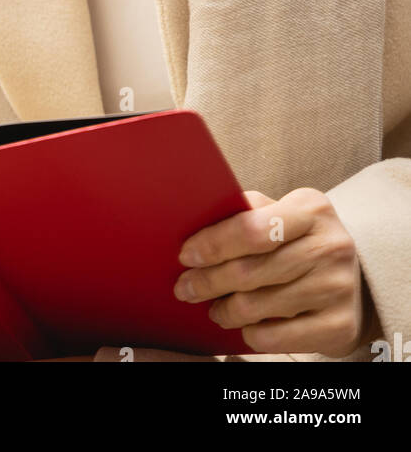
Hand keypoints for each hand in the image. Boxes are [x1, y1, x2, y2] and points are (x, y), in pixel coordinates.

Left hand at [173, 187, 373, 356]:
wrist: (359, 279)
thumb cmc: (304, 241)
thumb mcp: (286, 213)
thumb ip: (250, 211)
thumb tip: (199, 221)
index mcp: (312, 209)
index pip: (252, 227)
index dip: (214, 243)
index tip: (187, 255)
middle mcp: (330, 245)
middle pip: (250, 270)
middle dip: (208, 281)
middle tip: (185, 288)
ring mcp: (337, 287)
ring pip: (257, 306)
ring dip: (225, 310)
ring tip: (215, 308)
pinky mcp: (339, 325)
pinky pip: (275, 337)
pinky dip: (250, 334)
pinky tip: (244, 326)